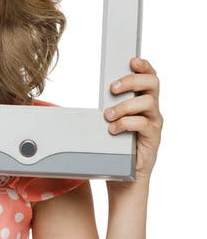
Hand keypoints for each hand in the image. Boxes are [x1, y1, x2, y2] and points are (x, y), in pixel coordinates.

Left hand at [104, 57, 162, 180]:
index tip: (131, 60)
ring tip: (108, 115)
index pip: (149, 77)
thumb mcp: (108, 124)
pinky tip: (114, 129)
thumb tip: (85, 102)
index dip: (144, 66)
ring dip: (125, 105)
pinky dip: (127, 123)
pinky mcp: (152, 139)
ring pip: (148, 102)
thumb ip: (106, 109)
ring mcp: (154, 124)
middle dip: (132, 80)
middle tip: (112, 88)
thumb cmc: (114, 150)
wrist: (124, 179)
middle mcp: (151, 110)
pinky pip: (144, 124)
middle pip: (152, 84)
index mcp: (142, 102)